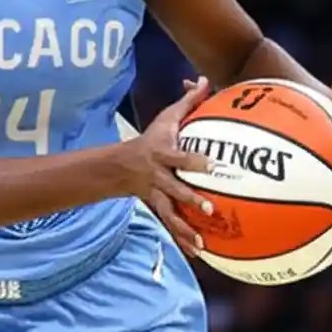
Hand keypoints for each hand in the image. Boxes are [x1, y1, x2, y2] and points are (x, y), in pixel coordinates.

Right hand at [122, 77, 215, 255]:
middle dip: (189, 199)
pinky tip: (198, 252)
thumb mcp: (167, 117)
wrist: (120, 165)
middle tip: (209, 208)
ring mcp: (157, 193)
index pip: (178, 156)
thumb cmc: (151, 138)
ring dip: (185, 228)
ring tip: (202, 243)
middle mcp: (159, 175)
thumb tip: (208, 80)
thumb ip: (190, 101)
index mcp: (163, 153)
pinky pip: (171, 224)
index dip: (193, 160)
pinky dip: (183, 238)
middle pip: (174, 188)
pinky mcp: (157, 206)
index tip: (210, 165)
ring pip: (170, 212)